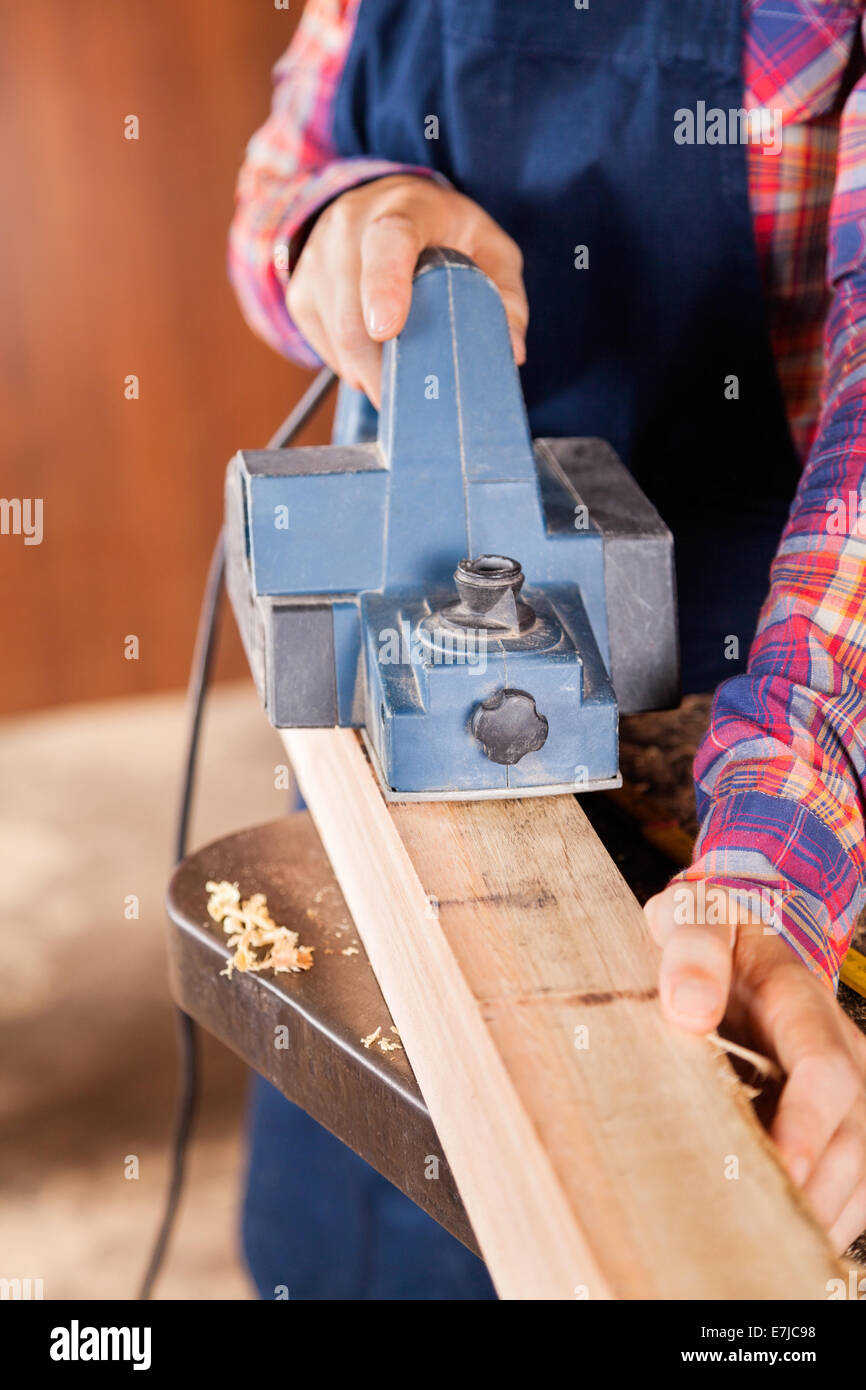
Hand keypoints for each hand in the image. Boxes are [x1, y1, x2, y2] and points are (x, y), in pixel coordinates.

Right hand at [286, 174, 527, 406]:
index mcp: (405, 208)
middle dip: (382, 368)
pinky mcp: (301, 290)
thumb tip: (511, 350)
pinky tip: (375, 360)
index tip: (387, 330)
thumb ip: (504, 294)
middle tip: (414, 402)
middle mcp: (349, 225)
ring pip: (335, 335)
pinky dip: (351, 367)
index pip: (388, 243)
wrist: (381, 205)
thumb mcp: (487, 246)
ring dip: (369, 373)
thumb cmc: (443, 232)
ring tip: (400, 382)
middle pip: (353, 311)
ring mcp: (317, 258)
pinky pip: (323, 344)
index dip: (384, 287)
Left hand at [645, 881, 865, 1252]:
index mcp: (802, 1001)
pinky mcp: (841, 1115)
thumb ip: (691, 952)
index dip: (809, 1125)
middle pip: (853, 1136)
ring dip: (823, 1215)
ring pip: (861, 1169)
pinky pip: (855, 1180)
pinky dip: (828, 1216)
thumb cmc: (710, 929)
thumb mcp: (692, 916)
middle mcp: (841, 1047)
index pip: (824, 1071)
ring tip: (765, 1252)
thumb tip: (689, 1010)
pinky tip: (781, 1242)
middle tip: (758, 1237)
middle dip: (815, 1192)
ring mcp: (850, 1085)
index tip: (783, 1170)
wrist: (735, 931)